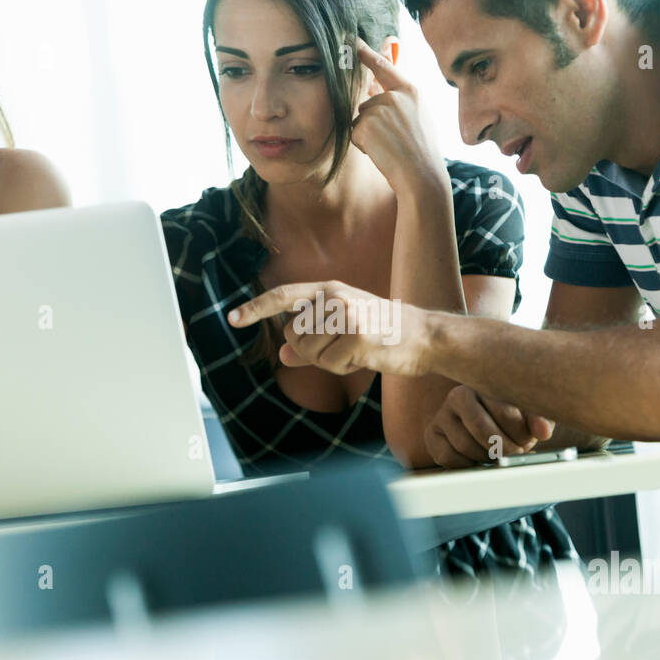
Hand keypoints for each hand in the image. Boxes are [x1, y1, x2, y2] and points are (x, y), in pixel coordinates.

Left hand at [227, 279, 434, 378]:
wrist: (426, 338)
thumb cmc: (385, 335)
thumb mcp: (345, 332)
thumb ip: (311, 343)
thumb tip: (282, 355)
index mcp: (330, 290)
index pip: (284, 297)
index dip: (256, 308)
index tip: (233, 318)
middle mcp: (334, 297)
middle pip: (293, 336)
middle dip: (309, 352)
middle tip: (342, 349)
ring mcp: (346, 314)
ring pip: (308, 352)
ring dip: (327, 362)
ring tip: (356, 351)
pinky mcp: (356, 334)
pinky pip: (329, 364)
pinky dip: (342, 369)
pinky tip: (364, 357)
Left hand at [351, 38, 447, 200]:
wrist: (421, 175)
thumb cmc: (421, 150)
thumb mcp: (416, 116)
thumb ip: (397, 99)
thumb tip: (372, 88)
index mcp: (411, 91)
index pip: (384, 67)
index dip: (367, 53)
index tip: (353, 41)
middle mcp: (394, 95)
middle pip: (368, 102)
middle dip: (373, 121)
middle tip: (395, 140)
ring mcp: (379, 108)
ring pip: (360, 119)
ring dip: (369, 134)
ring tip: (391, 146)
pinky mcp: (366, 125)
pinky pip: (355, 133)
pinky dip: (364, 146)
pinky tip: (382, 152)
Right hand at [424, 385, 555, 468]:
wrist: (494, 423)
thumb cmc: (516, 416)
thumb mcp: (533, 413)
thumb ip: (541, 419)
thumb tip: (543, 432)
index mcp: (485, 383)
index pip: (503, 410)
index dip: (519, 433)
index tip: (528, 440)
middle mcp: (458, 395)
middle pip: (481, 429)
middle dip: (504, 448)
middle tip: (516, 453)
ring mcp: (442, 415)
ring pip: (465, 446)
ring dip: (487, 457)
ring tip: (498, 453)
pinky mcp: (432, 435)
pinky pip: (446, 456)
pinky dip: (466, 464)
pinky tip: (478, 457)